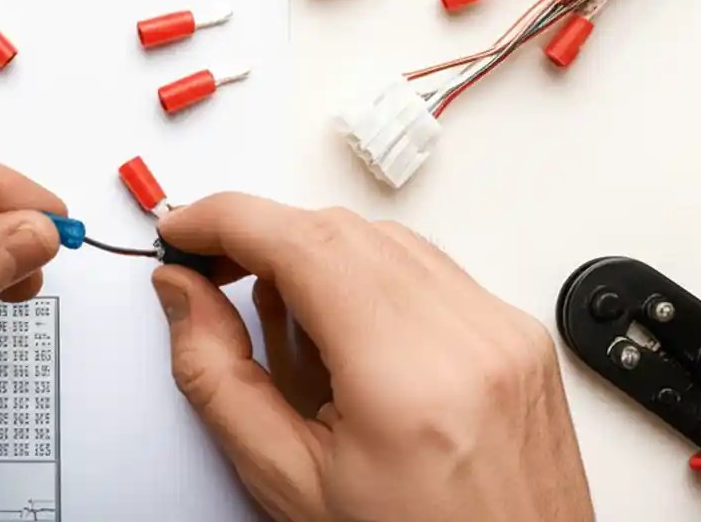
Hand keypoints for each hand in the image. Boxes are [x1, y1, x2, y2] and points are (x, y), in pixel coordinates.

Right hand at [150, 194, 593, 521]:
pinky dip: (365, 280)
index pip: (302, 244)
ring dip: (313, 259)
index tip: (182, 229)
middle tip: (211, 275)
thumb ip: (218, 377)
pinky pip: (426, 267)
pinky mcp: (518, 334)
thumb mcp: (289, 480)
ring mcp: (505, 331)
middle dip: (262, 239)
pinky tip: (344, 340)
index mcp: (410, 380)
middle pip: (340, 230)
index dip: (226, 220)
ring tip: (286, 334)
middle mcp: (471, 339)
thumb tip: (183, 293)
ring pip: (383, 239)